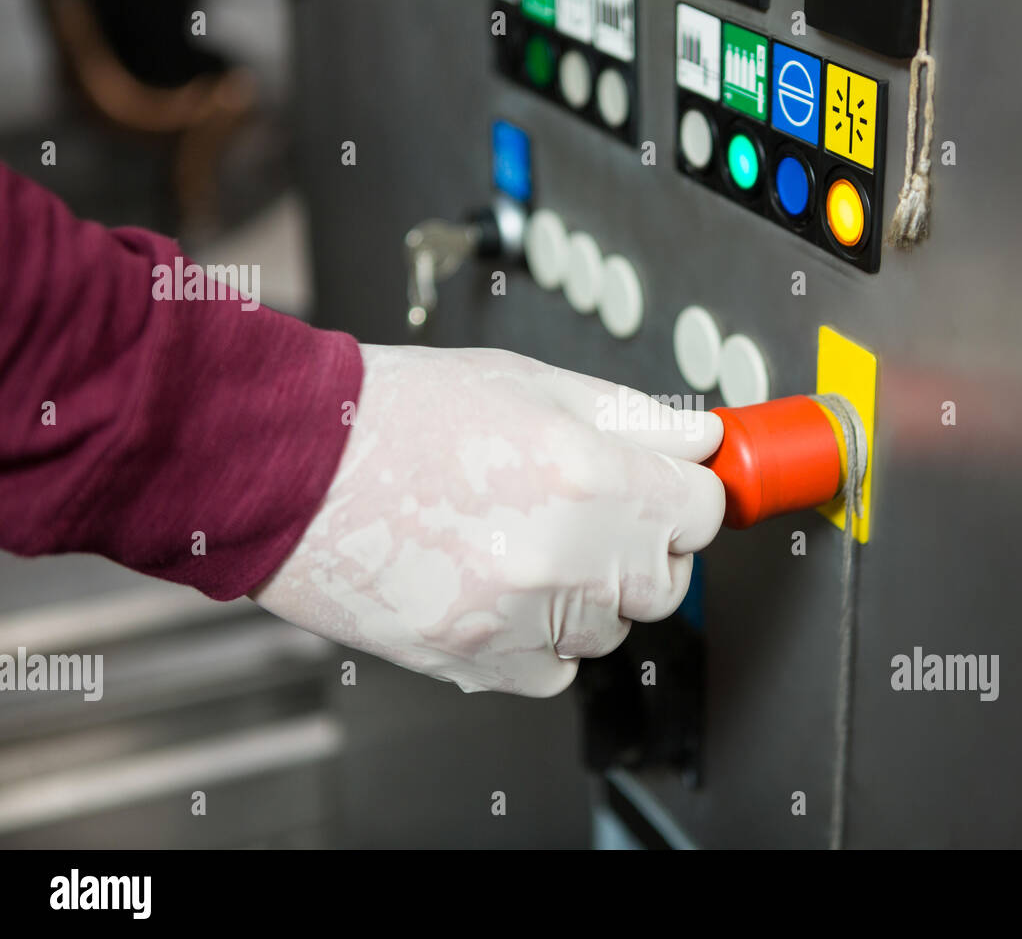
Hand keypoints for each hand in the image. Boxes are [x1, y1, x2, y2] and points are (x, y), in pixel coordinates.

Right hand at [252, 344, 724, 696]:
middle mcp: (562, 554)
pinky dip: (544, 636)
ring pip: (613, 629)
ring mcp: (519, 618)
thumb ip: (633, 418)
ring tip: (529, 542)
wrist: (289, 467)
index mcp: (585, 472)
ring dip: (592, 593)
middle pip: (668, 579)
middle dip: (645, 543)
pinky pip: (557, 669)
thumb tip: (700, 442)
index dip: (686, 493)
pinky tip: (501, 586)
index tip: (668, 489)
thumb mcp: (531, 381)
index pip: (701, 509)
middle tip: (595, 510)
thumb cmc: (396, 415)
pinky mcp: (478, 661)